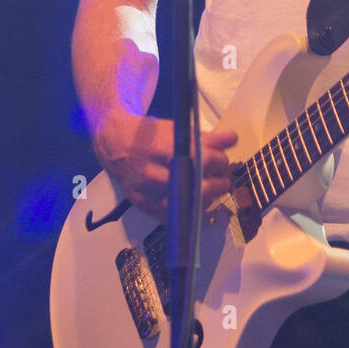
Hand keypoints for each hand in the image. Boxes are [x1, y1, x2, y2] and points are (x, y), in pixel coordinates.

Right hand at [93, 112, 237, 213]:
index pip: (209, 160)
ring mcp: (149, 191)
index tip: (223, 163)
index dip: (222, 162)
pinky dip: (187, 215)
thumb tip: (233, 139)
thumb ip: (207, 137)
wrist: (115, 143)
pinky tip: (196, 208)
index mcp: (168, 148)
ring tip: (210, 194)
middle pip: (201, 186)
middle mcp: (157, 171)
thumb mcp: (178, 129)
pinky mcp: (143, 205)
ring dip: (207, 202)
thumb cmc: (150, 134)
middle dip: (219, 185)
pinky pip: (171, 218)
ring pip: (188, 206)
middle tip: (222, 181)